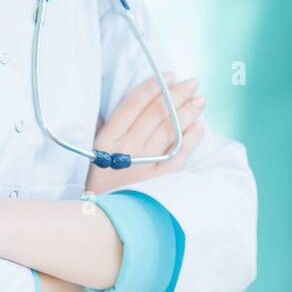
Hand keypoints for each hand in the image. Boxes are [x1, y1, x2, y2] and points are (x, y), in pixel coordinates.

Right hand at [84, 72, 205, 195]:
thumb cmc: (95, 179)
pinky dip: (190, 140)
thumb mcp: (92, 148)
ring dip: (187, 113)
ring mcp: (143, 165)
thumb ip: (103, 124)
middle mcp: (126, 149)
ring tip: (200, 100)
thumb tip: (121, 103)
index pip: (134, 103)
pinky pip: (177, 155)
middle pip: (156, 115)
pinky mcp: (157, 181)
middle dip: (177, 95)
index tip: (169, 75)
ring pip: (169, 132)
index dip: (154, 86)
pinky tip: (199, 127)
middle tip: (192, 83)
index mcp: (108, 137)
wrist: (98, 216)